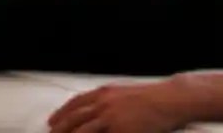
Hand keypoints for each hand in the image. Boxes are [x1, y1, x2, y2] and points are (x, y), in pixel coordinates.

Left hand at [48, 79, 194, 132]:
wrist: (171, 99)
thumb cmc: (152, 96)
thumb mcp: (125, 92)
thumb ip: (108, 100)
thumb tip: (94, 109)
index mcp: (105, 93)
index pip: (76, 104)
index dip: (61, 114)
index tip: (51, 122)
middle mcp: (105, 104)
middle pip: (75, 119)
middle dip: (60, 129)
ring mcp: (112, 119)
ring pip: (84, 132)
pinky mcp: (122, 132)